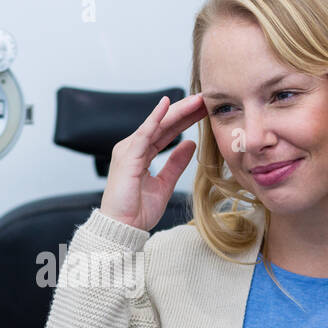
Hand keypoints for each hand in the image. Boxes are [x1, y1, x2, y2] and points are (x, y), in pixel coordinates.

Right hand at [100, 93, 205, 230]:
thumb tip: (190, 144)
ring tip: (195, 100)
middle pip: (163, 124)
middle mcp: (133, 148)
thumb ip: (175, 164)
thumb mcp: (164, 184)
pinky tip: (166, 105)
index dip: (185, 120)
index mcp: (141, 154)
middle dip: (184, 111)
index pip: (166, 132)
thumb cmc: (137, 211)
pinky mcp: (127, 156)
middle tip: (204, 99)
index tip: (203, 111)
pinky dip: (155, 118)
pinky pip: (144, 133)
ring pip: (157, 125)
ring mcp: (129, 150)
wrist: (123, 228)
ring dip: (176, 111)